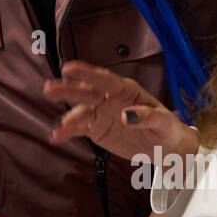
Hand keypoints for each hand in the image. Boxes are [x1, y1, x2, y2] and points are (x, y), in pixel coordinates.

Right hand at [44, 59, 195, 161]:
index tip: (69, 68)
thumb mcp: (164, 122)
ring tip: (58, 126)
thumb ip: (147, 116)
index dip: (87, 73)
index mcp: (126, 90)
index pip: (105, 80)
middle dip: (68, 89)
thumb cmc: (166, 128)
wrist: (165, 147)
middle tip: (50, 88)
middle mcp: (109, 98)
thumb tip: (127, 115)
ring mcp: (100, 113)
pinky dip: (67, 132)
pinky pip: (79, 129)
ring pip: (80, 111)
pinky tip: (56, 135)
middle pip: (86, 92)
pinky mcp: (96, 129)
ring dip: (67, 116)